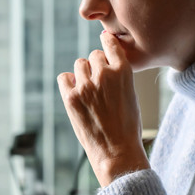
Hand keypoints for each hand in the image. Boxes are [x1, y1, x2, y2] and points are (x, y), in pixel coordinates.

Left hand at [57, 30, 149, 185]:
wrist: (117, 151)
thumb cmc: (128, 126)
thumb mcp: (131, 94)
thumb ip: (118, 76)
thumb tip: (103, 63)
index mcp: (123, 71)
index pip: (109, 43)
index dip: (105, 43)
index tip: (103, 44)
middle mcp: (104, 75)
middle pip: (93, 56)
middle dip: (95, 65)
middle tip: (99, 82)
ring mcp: (86, 86)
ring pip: (79, 65)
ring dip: (83, 73)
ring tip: (89, 91)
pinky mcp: (71, 98)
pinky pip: (64, 77)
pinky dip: (68, 82)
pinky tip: (76, 92)